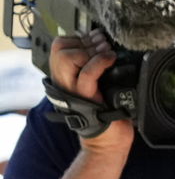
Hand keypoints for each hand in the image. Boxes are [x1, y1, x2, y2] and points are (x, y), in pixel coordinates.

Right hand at [49, 30, 131, 155]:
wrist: (109, 141)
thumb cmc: (108, 114)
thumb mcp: (102, 84)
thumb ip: (98, 67)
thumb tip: (106, 45)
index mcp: (65, 76)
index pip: (60, 45)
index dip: (79, 37)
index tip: (96, 38)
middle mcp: (63, 80)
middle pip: (60, 47)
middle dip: (85, 41)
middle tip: (103, 43)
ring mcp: (71, 88)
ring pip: (67, 57)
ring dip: (91, 50)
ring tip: (107, 52)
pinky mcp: (84, 97)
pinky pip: (87, 73)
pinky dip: (100, 62)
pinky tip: (110, 58)